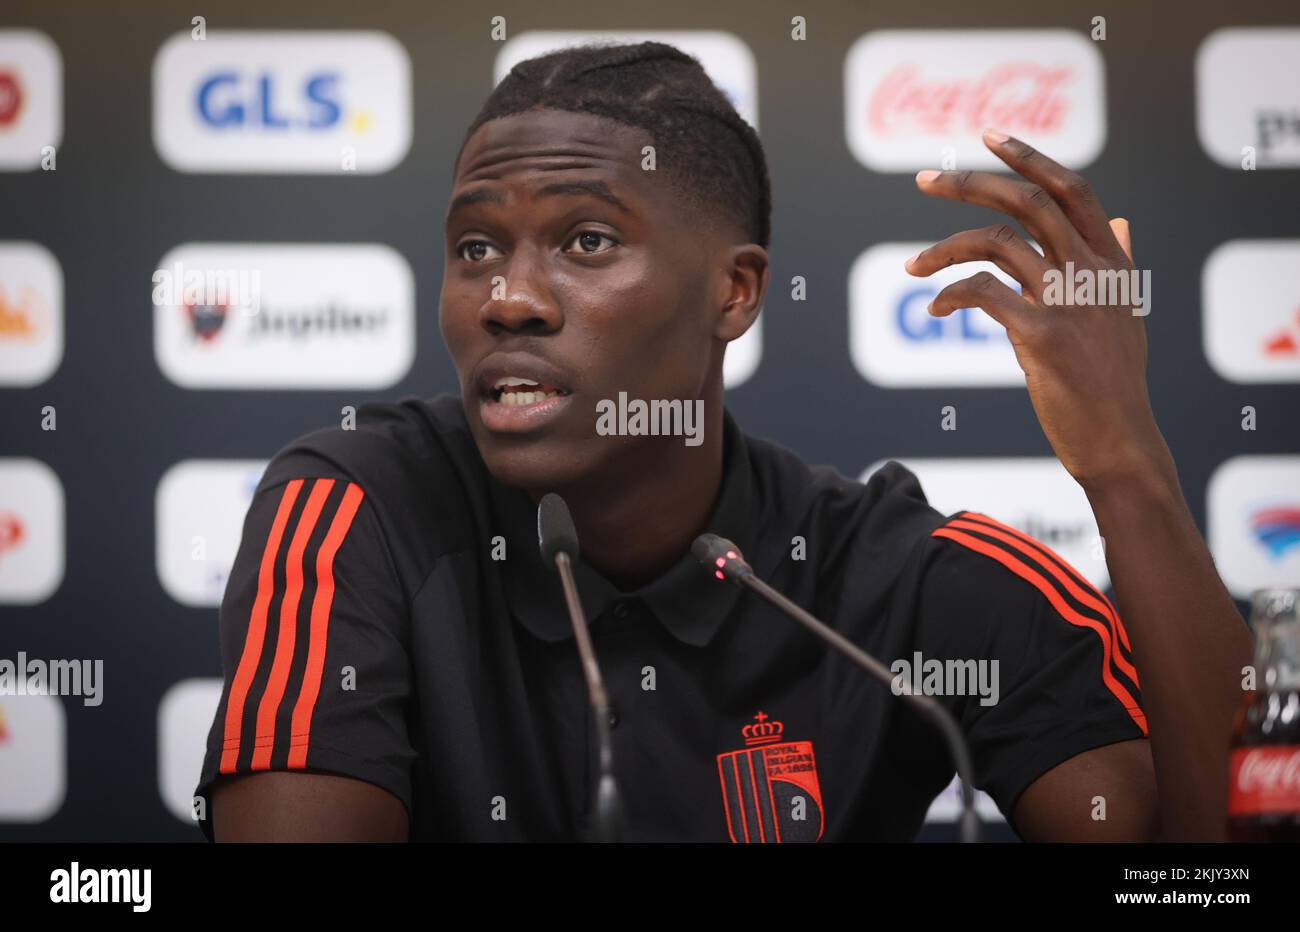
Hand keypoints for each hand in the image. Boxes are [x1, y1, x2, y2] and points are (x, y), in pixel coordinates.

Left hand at [904, 129, 1173, 491]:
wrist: (1119, 441)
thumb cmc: (1114, 381)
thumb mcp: (1126, 313)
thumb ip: (1119, 263)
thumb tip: (1121, 222)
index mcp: (1111, 261)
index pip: (1072, 189)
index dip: (1029, 156)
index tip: (988, 135)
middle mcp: (1092, 271)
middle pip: (1028, 202)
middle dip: (968, 182)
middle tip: (922, 178)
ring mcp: (1068, 301)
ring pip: (996, 242)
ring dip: (943, 248)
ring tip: (913, 268)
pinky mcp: (1042, 336)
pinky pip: (982, 293)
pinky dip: (951, 293)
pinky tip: (937, 307)